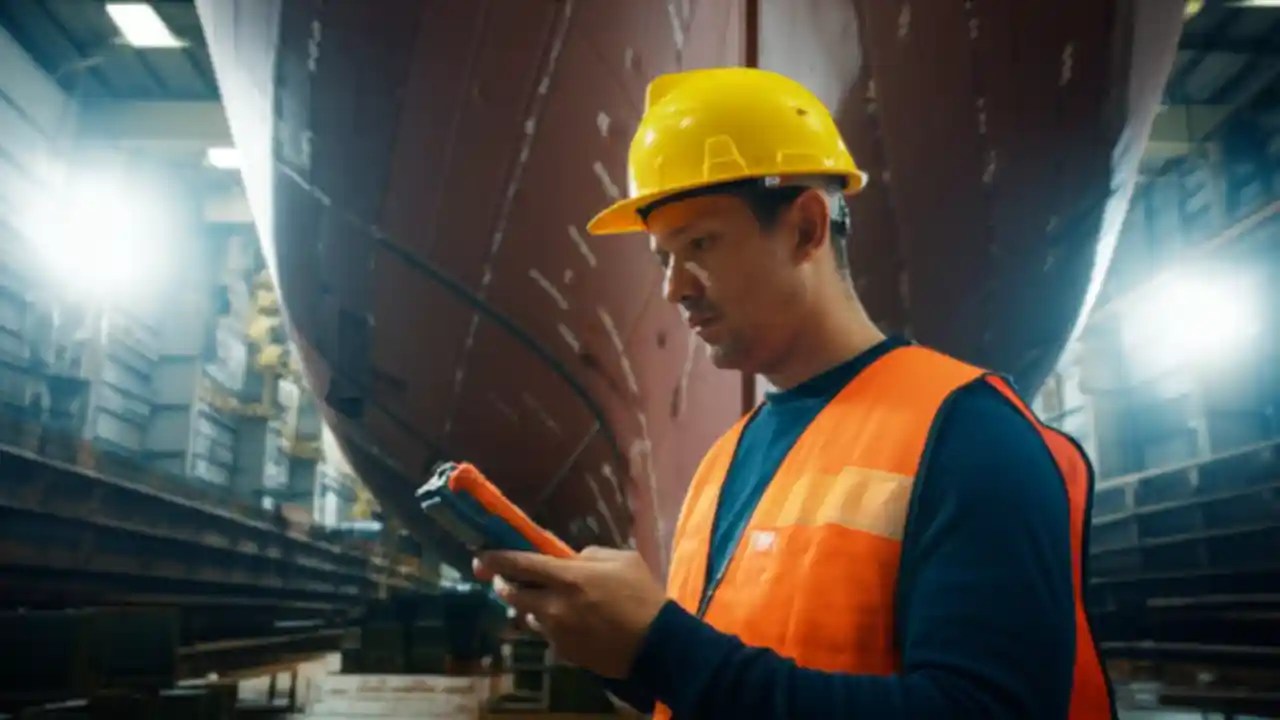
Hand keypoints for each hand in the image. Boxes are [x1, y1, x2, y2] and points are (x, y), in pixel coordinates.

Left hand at [473, 546, 667, 678]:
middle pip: (512, 594)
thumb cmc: (642, 595)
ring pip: (528, 616)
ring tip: (546, 602)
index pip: (520, 564)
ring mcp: (557, 632)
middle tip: (504, 580)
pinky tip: (570, 623)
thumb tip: (573, 558)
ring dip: (529, 607)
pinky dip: (549, 625)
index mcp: (569, 577)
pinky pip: (546, 634)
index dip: (496, 559)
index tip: (480, 557)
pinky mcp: (564, 652)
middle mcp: (555, 605)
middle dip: (503, 585)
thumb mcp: (623, 559)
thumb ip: (591, 554)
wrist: (656, 643)